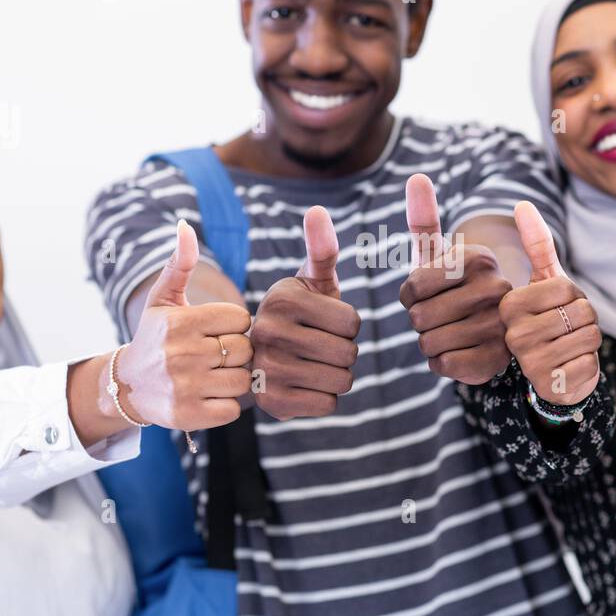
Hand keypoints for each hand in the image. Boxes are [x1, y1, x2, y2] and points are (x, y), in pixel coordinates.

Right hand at [119, 220, 252, 429]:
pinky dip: (226, 405)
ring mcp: (185, 387)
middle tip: (215, 355)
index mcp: (181, 322)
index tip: (215, 331)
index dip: (232, 325)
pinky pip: (233, 409)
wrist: (127, 386)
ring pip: (242, 380)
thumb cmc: (154, 337)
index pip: (240, 319)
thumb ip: (179, 264)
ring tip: (212, 374)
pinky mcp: (188, 415)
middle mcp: (182, 354)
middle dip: (236, 352)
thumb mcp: (163, 299)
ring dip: (233, 378)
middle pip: (244, 349)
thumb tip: (185, 226)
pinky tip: (208, 395)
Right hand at [250, 205, 360, 420]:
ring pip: (342, 381)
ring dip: (339, 375)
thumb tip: (317, 210)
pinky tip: (306, 384)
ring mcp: (266, 371)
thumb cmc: (300, 314)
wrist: (263, 358)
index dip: (349, 325)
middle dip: (346, 351)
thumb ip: (322, 249)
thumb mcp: (312, 281)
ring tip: (315, 363)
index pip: (352, 322)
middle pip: (348, 353)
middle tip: (322, 345)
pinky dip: (326, 397)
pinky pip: (328, 404)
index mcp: (282, 299)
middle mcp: (268, 333)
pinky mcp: (271, 404)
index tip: (326, 322)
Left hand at [398, 173, 512, 384]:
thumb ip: (424, 218)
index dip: (410, 295)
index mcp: (478, 259)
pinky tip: (459, 351)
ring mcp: (499, 327)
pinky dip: (442, 362)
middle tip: (442, 315)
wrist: (492, 328)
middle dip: (420, 320)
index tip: (430, 292)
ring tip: (451, 331)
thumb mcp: (438, 255)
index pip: (412, 287)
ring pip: (429, 343)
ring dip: (430, 341)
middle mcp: (496, 290)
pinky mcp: (495, 360)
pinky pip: (443, 365)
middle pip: (419, 317)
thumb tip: (417, 177)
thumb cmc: (454, 287)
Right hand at [497, 201, 600, 404]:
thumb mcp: (544, 282)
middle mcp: (514, 332)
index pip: (565, 287)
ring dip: (589, 342)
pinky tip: (569, 368)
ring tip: (569, 346)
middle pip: (582, 311)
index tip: (557, 309)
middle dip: (586, 320)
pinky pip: (589, 363)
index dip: (574, 296)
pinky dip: (588, 364)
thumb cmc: (549, 321)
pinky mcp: (548, 384)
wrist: (552, 375)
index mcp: (510, 305)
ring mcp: (529, 361)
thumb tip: (522, 204)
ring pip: (589, 335)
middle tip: (566, 331)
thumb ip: (536, 243)